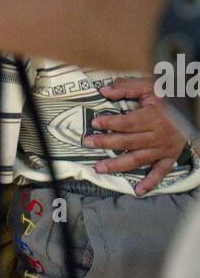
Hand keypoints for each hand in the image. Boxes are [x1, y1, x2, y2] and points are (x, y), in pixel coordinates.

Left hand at [84, 78, 186, 193]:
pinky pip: (160, 172)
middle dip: (106, 143)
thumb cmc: (168, 96)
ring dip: (117, 165)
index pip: (127, 123)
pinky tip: (138, 191)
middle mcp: (158, 135)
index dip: (110, 124)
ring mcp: (163, 149)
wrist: (193, 107)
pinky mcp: (169, 157)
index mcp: (153, 117)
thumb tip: (103, 90)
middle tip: (88, 143)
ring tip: (99, 168)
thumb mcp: (149, 86)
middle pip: (128, 142)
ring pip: (137, 159)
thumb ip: (126, 87)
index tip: (95, 124)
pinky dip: (150, 183)